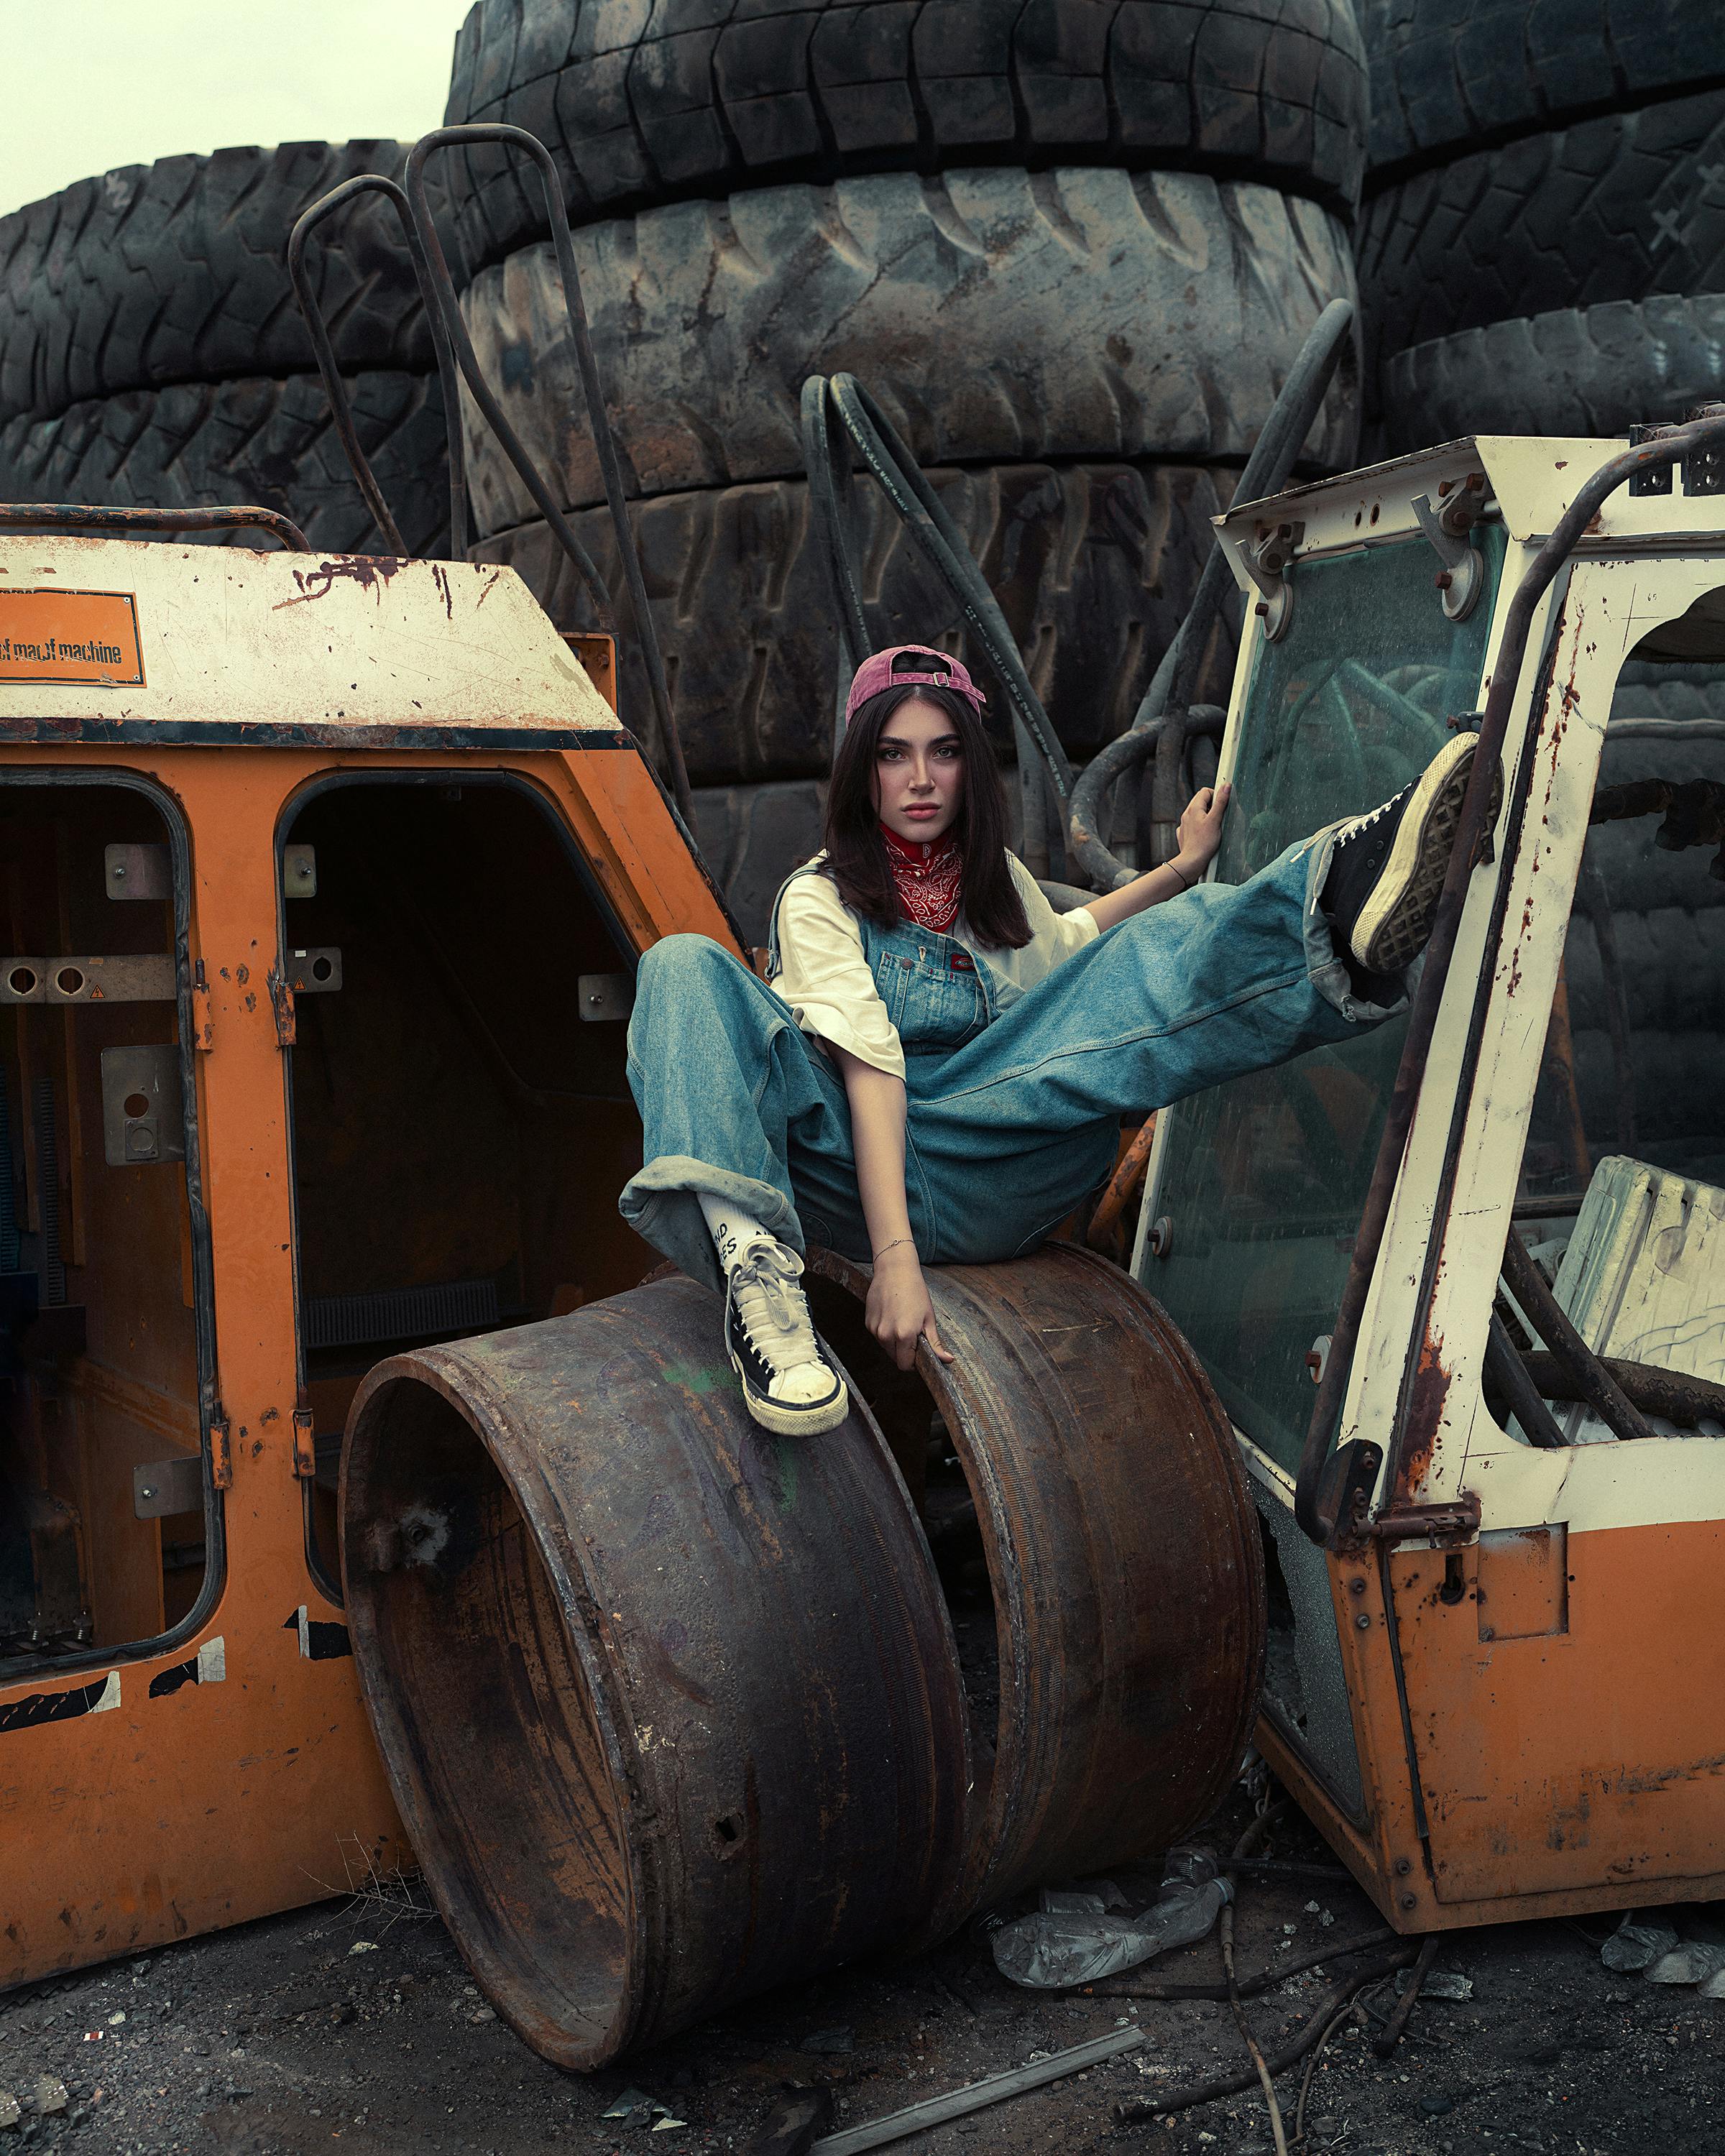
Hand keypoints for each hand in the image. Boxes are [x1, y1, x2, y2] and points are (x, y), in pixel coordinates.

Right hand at [865, 1247, 953, 1371]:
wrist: (895, 1270)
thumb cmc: (914, 1291)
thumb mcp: (929, 1318)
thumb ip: (935, 1343)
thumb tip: (947, 1360)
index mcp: (903, 1335)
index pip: (904, 1365)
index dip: (913, 1362)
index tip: (918, 1352)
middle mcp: (886, 1335)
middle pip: (895, 1358)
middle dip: (904, 1352)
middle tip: (912, 1334)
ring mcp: (875, 1329)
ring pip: (886, 1347)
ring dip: (894, 1342)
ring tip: (902, 1321)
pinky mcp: (868, 1323)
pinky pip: (878, 1336)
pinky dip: (885, 1332)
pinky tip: (892, 1316)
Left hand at [1174, 780, 1230, 879]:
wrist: (1191, 862)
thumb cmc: (1204, 844)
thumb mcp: (1215, 820)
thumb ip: (1221, 802)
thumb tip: (1226, 787)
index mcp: (1194, 808)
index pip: (1205, 791)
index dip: (1216, 795)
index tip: (1222, 806)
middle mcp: (1186, 814)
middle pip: (1200, 801)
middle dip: (1212, 806)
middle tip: (1219, 817)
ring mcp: (1184, 824)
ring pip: (1197, 813)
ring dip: (1206, 816)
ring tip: (1213, 828)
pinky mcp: (1184, 834)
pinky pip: (1193, 824)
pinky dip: (1200, 826)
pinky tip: (1205, 835)